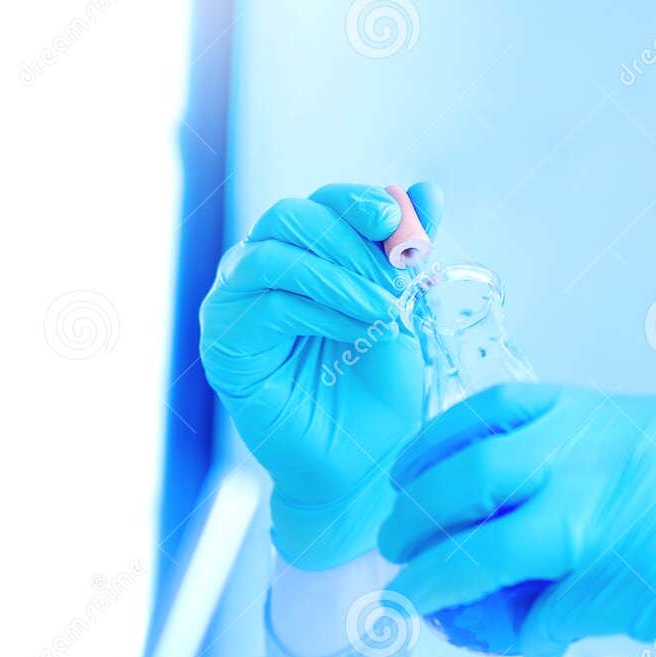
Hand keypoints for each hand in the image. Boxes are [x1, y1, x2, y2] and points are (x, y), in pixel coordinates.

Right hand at [200, 182, 441, 568]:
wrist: (364, 466)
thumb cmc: (380, 390)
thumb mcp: (403, 310)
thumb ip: (407, 254)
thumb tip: (429, 190)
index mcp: (302, 256)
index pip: (320, 204)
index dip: (357, 202)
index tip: (398, 219)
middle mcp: (260, 272)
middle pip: (288, 216)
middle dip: (347, 236)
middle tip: (394, 270)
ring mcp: (235, 306)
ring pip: (272, 256)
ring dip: (337, 274)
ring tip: (383, 306)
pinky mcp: (226, 346)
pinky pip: (263, 306)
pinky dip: (316, 309)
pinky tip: (358, 329)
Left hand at [378, 383, 655, 656]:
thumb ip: (591, 485)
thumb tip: (499, 543)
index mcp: (622, 417)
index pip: (497, 408)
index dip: (433, 444)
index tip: (401, 477)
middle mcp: (618, 449)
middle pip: (476, 472)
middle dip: (418, 516)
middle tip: (394, 552)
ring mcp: (630, 511)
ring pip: (495, 544)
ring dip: (442, 582)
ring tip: (419, 607)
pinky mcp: (645, 581)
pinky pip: (553, 616)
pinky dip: (530, 639)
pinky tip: (537, 649)